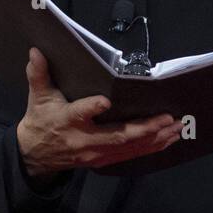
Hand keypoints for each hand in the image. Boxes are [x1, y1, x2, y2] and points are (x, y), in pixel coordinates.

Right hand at [16, 46, 179, 176]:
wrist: (35, 154)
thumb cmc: (41, 120)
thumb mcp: (38, 97)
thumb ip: (38, 74)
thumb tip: (36, 51)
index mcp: (66, 120)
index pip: (79, 113)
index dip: (91, 108)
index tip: (106, 101)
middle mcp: (84, 139)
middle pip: (116, 135)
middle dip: (144, 128)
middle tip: (167, 118)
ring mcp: (96, 153)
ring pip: (129, 147)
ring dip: (155, 138)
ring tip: (176, 127)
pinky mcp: (104, 160)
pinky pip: (131, 155)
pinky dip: (152, 148)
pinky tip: (168, 139)